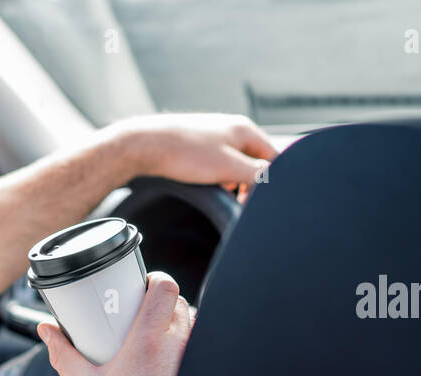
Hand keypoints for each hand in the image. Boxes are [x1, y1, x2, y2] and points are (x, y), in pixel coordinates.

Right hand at [35, 271, 194, 375]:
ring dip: (177, 319)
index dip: (156, 278)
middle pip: (179, 301)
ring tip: (156, 331)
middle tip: (142, 309)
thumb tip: (48, 332)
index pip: (165, 289)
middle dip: (162, 300)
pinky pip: (199, 344)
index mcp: (148, 342)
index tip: (144, 283)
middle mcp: (176, 346)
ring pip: (193, 321)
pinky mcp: (199, 374)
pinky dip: (187, 342)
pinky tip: (171, 354)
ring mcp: (192, 360)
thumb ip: (62, 354)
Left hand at [109, 112, 277, 187]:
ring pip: (234, 163)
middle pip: (254, 160)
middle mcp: (231, 128)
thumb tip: (275, 179)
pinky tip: (206, 185)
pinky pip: (217, 163)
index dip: (269, 181)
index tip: (257, 201)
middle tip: (239, 201)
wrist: (144, 145)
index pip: (273, 156)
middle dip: (249, 183)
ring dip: (232, 181)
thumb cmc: (184, 153)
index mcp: (245, 129)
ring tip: (221, 192)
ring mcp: (213, 135)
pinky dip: (217, 176)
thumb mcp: (228, 168)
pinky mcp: (197, 144)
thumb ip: (256, 174)